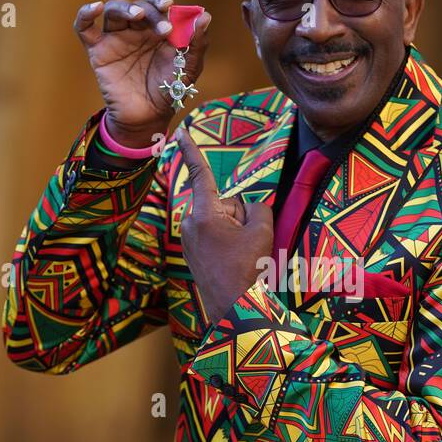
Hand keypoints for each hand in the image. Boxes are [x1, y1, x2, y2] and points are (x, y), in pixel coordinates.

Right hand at [73, 0, 211, 148]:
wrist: (148, 118)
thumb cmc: (169, 92)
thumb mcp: (189, 69)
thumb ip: (197, 43)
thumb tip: (205, 15)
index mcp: (158, 29)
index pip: (157, 5)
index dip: (161, 1)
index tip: (170, 6)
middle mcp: (136, 30)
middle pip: (138, 6)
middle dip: (151, 12)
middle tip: (164, 29)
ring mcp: (116, 38)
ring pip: (114, 10)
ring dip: (125, 8)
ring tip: (138, 15)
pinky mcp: (98, 50)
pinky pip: (84, 27)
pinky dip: (85, 14)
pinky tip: (97, 7)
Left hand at [175, 124, 273, 325]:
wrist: (236, 310)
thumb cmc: (248, 270)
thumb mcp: (262, 231)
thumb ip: (258, 208)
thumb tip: (250, 209)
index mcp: (204, 213)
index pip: (200, 174)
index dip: (192, 150)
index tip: (180, 131)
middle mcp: (190, 223)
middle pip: (225, 203)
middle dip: (240, 216)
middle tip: (247, 244)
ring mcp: (190, 240)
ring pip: (222, 221)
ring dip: (236, 232)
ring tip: (242, 257)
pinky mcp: (194, 253)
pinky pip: (217, 236)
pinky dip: (229, 243)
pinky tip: (236, 262)